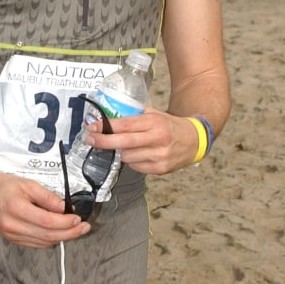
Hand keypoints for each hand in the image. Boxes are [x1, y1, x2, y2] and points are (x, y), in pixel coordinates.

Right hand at [0, 171, 89, 248]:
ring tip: (75, 230)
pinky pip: (36, 244)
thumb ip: (46, 196)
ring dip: (62, 237)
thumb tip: (64, 207)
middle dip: (70, 233)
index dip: (66, 222)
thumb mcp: (26, 183)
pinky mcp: (12, 239)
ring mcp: (12, 235)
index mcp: (16, 209)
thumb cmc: (1, 185)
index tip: (78, 218)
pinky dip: (49, 240)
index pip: (48, 221)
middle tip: (84, 227)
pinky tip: (58, 233)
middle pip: (48, 235)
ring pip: (43, 242)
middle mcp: (13, 226)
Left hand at [84, 108, 199, 174]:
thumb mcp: (154, 113)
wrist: (195, 140)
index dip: (105, 127)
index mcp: (154, 122)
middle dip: (103, 142)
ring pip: (127, 157)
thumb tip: (107, 115)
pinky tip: (137, 154)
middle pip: (123, 143)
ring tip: (121, 145)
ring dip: (119, 151)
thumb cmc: (170, 125)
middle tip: (89, 139)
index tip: (91, 126)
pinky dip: (132, 160)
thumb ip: (134, 114)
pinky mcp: (160, 169)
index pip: (124, 125)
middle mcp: (157, 139)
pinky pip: (135, 167)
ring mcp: (159, 156)